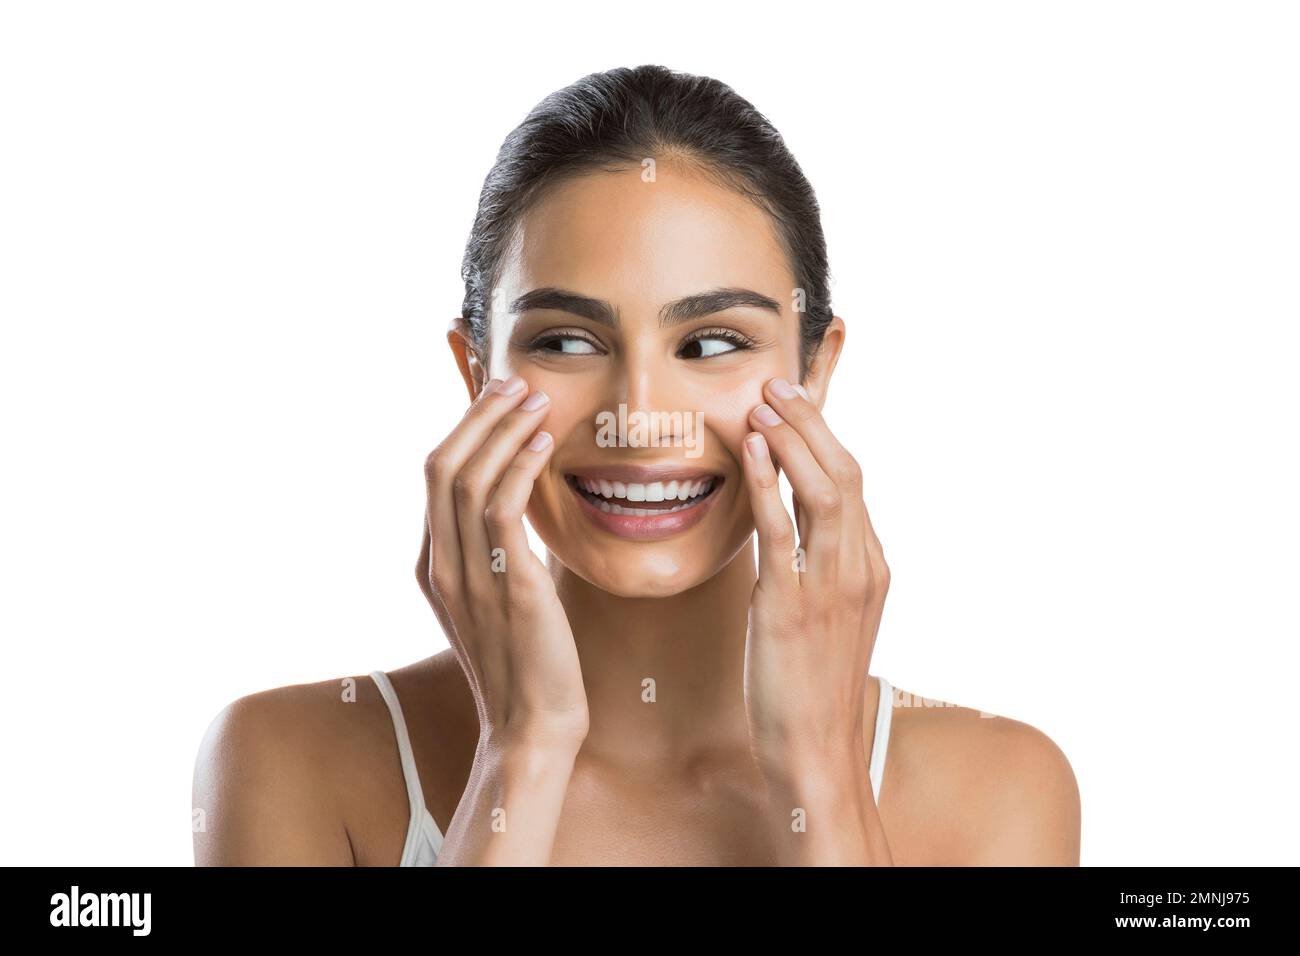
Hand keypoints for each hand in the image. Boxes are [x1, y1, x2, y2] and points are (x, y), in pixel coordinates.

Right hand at [416, 375, 589, 751]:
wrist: (532, 726)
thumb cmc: (528, 662)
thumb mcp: (499, 599)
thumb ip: (497, 553)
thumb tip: (519, 508)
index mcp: (433, 566)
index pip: (436, 478)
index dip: (464, 428)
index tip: (497, 397)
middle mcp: (440, 565)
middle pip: (440, 465)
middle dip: (476, 415)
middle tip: (513, 381)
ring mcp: (467, 576)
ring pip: (466, 477)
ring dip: (501, 429)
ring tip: (534, 397)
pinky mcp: (507, 585)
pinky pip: (500, 509)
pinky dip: (518, 466)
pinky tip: (542, 442)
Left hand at [740, 377, 891, 862]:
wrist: (817, 751)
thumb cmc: (812, 687)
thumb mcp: (829, 618)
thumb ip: (820, 569)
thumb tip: (791, 532)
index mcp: (872, 567)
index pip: (852, 482)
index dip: (824, 435)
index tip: (795, 401)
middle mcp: (861, 567)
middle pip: (845, 472)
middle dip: (810, 422)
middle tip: (776, 384)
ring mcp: (831, 585)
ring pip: (823, 489)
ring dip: (792, 438)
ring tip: (762, 401)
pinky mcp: (792, 604)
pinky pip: (781, 528)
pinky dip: (767, 480)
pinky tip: (748, 448)